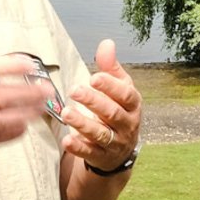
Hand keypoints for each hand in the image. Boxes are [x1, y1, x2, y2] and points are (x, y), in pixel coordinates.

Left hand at [60, 39, 141, 168]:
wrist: (122, 147)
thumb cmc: (118, 109)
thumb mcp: (119, 88)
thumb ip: (110, 67)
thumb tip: (107, 43)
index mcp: (133, 104)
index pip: (125, 95)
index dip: (111, 86)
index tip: (94, 77)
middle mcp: (128, 124)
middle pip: (112, 113)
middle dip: (93, 102)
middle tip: (74, 90)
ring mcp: (116, 142)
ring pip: (101, 134)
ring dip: (83, 124)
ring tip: (66, 113)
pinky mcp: (102, 156)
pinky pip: (91, 153)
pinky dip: (79, 147)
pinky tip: (67, 140)